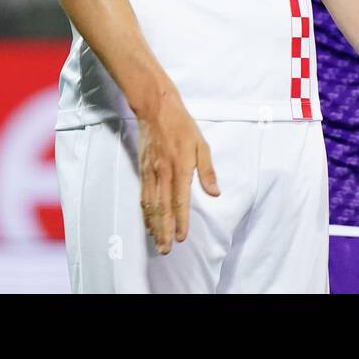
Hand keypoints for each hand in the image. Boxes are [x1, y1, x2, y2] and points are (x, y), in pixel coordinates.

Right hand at [133, 91, 218, 253]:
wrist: (156, 109)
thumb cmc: (182, 126)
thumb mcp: (202, 144)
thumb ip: (208, 170)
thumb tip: (215, 193)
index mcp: (180, 167)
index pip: (179, 200)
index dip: (180, 221)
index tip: (182, 237)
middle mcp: (163, 173)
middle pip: (162, 208)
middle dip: (164, 231)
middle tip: (166, 249)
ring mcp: (150, 172)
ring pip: (150, 205)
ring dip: (153, 226)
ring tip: (157, 242)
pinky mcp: (143, 170)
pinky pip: (143, 196)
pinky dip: (145, 212)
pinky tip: (148, 222)